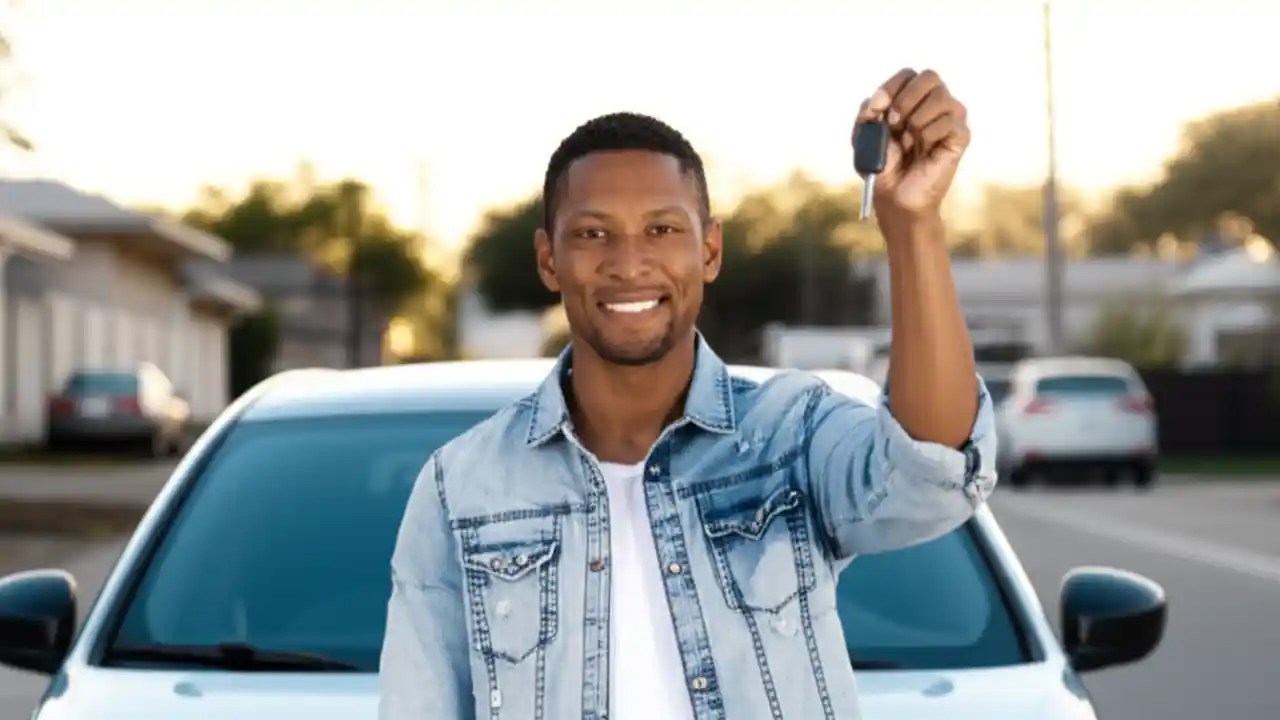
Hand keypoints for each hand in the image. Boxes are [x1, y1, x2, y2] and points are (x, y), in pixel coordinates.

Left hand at [855, 68, 969, 220]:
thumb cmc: (883, 165)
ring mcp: (951, 118)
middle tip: (894, 124)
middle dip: (906, 99)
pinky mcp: (960, 137)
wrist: (894, 196)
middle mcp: (934, 103)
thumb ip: (867, 111)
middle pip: (930, 76)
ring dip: (917, 120)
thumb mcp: (865, 135)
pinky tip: (925, 149)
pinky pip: (950, 122)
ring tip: (910, 141)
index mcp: (912, 98)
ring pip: (941, 98)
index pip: (908, 74)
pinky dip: (930, 135)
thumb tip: (878, 100)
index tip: (877, 109)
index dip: (891, 87)